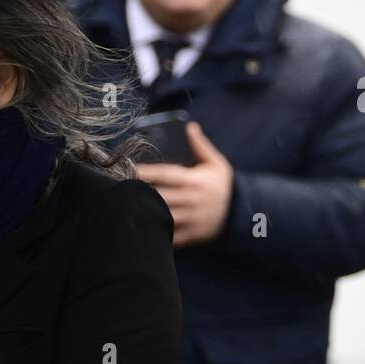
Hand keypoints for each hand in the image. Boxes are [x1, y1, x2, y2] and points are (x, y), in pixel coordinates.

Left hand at [135, 122, 233, 247]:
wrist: (243, 213)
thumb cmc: (224, 186)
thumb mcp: (217, 164)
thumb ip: (201, 146)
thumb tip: (190, 127)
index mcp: (195, 181)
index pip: (167, 175)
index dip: (148, 173)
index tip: (132, 170)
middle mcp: (192, 200)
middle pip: (161, 197)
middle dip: (141, 194)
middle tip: (121, 190)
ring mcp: (192, 219)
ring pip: (163, 217)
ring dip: (146, 213)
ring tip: (127, 209)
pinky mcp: (192, 235)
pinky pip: (170, 236)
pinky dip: (156, 234)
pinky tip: (142, 230)